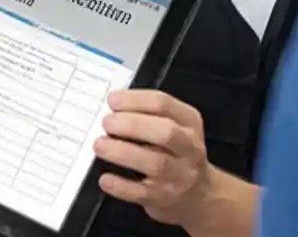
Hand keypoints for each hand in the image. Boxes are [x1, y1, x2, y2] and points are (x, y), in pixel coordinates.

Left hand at [94, 89, 213, 228]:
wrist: (197, 194)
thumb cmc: (176, 152)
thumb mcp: (176, 126)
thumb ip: (148, 112)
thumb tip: (113, 105)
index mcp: (189, 123)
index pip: (164, 104)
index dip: (135, 100)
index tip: (112, 101)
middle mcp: (188, 148)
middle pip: (166, 133)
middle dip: (133, 125)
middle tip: (107, 122)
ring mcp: (177, 175)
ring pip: (155, 163)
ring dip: (123, 152)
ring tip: (99, 145)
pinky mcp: (163, 198)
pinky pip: (141, 193)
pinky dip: (120, 186)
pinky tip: (105, 178)